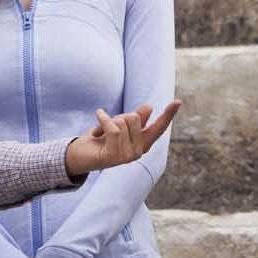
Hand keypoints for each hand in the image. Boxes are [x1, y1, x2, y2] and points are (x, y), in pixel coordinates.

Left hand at [65, 100, 179, 176]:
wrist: (79, 155)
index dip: (168, 115)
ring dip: (109, 121)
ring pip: (123, 122)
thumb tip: (149, 108)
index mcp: (142, 143)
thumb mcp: (119, 125)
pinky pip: (113, 128)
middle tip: (108, 126)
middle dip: (120, 116)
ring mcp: (126, 156)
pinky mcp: (114, 156)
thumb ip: (135, 119)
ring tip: (101, 131)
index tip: (178, 101)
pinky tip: (98, 116)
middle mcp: (138, 151)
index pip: (159, 127)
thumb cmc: (100, 139)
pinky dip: (103, 119)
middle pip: (135, 117)